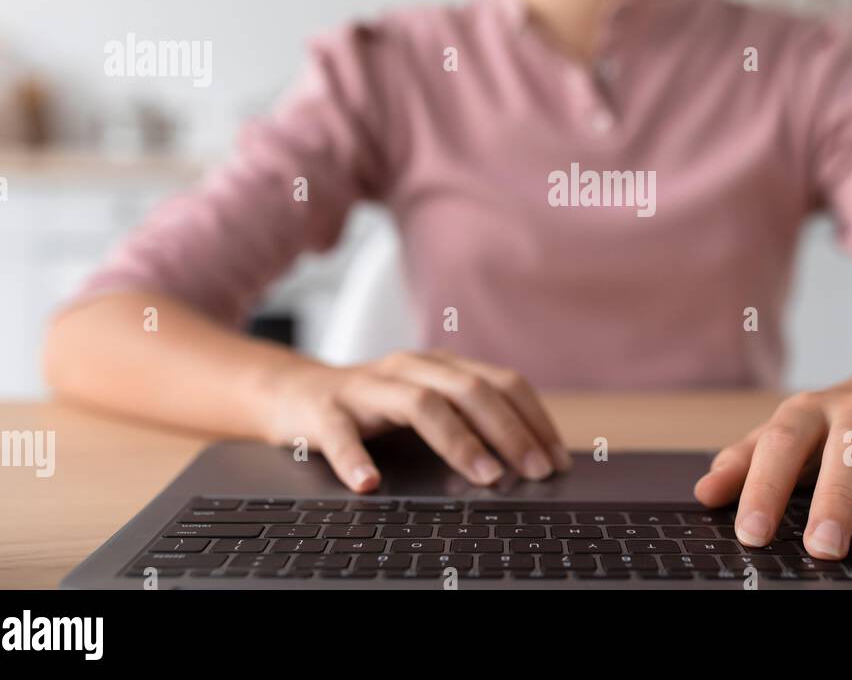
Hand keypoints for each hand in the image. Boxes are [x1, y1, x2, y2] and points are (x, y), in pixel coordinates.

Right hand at [259, 350, 570, 492]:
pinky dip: (355, 458)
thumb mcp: (426, 406)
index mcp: (442, 366)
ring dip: (458, 441)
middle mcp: (410, 368)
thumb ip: (469, 422)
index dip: (535, 419)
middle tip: (535, 471)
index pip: (503, 383)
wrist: (293, 395)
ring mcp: (367, 387)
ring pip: (420, 403)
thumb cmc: (372, 409)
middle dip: (510, 431)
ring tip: (485, 476)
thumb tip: (528, 464)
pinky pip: (340, 433)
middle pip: (471, 390)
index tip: (558, 459)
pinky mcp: (324, 411)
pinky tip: (368, 484)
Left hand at [694, 375, 851, 561]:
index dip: (763, 484)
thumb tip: (704, 492)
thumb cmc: (835, 424)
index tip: (749, 531)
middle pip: (851, 451)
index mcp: (814, 411)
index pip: (784, 442)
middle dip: (836, 500)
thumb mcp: (790, 432)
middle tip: (822, 549)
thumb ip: (747, 459)